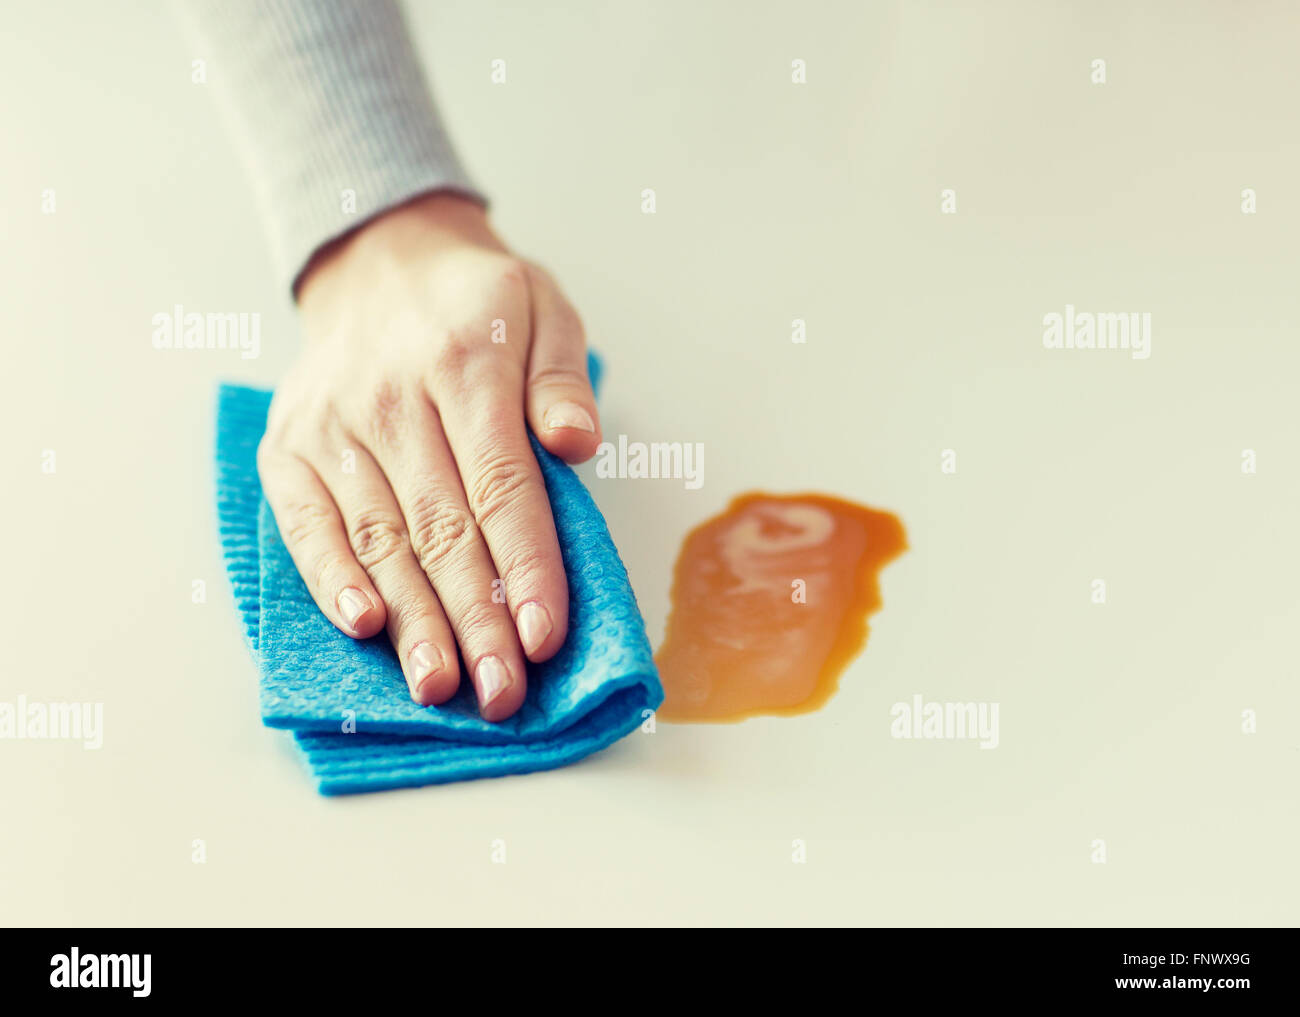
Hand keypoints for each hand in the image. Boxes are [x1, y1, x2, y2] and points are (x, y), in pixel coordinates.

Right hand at [257, 192, 600, 721]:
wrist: (378, 261)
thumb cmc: (477, 302)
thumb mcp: (544, 307)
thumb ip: (563, 377)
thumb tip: (578, 444)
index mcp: (464, 368)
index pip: (502, 488)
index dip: (525, 568)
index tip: (545, 637)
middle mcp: (392, 401)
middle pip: (442, 530)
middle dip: (476, 620)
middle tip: (501, 692)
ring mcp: (333, 427)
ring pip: (381, 539)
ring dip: (412, 621)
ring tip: (440, 686)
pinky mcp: (290, 448)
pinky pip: (308, 523)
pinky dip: (331, 578)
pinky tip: (363, 628)